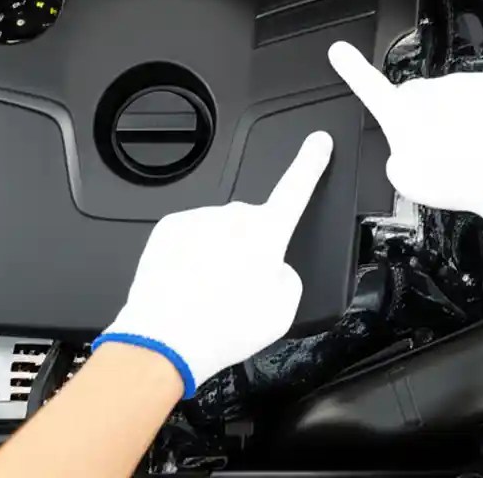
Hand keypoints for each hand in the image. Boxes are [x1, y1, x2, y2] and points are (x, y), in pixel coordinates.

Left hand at [96, 132, 333, 397]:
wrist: (164, 341)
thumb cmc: (223, 328)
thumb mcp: (282, 311)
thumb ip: (288, 277)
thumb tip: (272, 268)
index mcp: (266, 233)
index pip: (296, 188)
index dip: (310, 163)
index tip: (318, 141)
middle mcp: (232, 218)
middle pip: (251, 227)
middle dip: (249, 251)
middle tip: (237, 292)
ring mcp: (198, 221)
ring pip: (218, 234)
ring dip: (217, 257)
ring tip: (207, 297)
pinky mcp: (168, 229)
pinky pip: (191, 238)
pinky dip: (191, 257)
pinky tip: (187, 286)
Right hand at [328, 41, 482, 230]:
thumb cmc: (457, 180)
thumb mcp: (407, 179)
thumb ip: (397, 155)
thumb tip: (406, 147)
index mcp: (400, 115)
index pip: (368, 85)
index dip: (352, 68)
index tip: (339, 51)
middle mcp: (425, 93)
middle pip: (414, 99)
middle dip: (422, 118)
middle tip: (440, 150)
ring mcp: (456, 85)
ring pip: (447, 98)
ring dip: (453, 117)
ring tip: (468, 150)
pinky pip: (474, 95)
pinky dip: (478, 113)